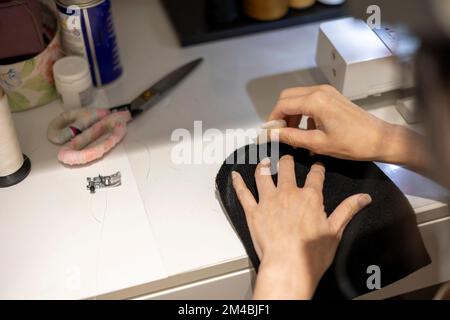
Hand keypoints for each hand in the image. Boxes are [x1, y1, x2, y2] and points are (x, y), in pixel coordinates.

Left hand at [232, 156, 371, 299]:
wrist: (288, 266)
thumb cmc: (312, 253)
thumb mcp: (335, 231)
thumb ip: (348, 210)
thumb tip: (364, 197)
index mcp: (310, 197)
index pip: (316, 175)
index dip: (318, 168)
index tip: (318, 165)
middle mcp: (288, 193)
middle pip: (287, 168)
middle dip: (288, 159)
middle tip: (287, 157)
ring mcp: (268, 201)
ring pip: (264, 175)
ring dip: (264, 165)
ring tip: (265, 161)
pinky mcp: (253, 211)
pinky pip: (244, 193)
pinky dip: (238, 183)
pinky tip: (235, 175)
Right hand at [268, 85, 429, 169]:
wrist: (379, 139)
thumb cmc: (351, 144)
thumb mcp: (317, 143)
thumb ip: (291, 137)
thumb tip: (270, 134)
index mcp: (314, 101)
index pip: (282, 105)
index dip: (272, 119)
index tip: (269, 134)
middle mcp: (318, 91)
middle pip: (287, 97)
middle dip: (280, 114)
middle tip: (280, 133)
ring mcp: (326, 91)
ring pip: (297, 97)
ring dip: (290, 113)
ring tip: (293, 134)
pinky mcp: (332, 95)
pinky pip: (308, 99)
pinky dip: (302, 111)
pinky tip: (307, 128)